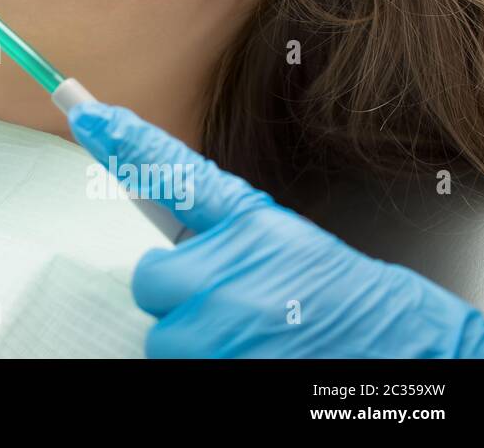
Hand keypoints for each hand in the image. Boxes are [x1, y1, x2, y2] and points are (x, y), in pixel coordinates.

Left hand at [68, 101, 483, 357]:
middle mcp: (240, 265)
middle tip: (220, 301)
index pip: (175, 172)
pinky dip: (206, 367)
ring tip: (238, 333)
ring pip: (163, 336)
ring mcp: (238, 321)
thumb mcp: (270, 234)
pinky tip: (245, 355)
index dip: (126, 142)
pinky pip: (180, 369)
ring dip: (190, 341)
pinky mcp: (235, 367)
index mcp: (247, 220)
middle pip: (150, 281)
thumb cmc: (321, 286)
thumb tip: (139, 195)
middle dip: (175, 297)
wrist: (396, 341)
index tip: (87, 114)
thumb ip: (207, 221)